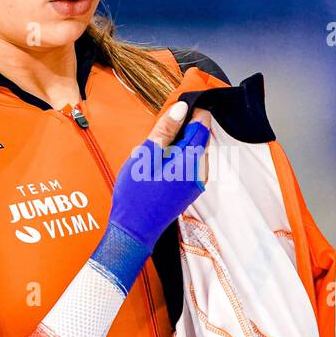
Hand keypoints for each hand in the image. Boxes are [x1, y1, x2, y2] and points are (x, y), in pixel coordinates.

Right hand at [107, 100, 213, 247]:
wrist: (133, 231)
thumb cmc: (135, 196)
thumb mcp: (145, 157)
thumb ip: (164, 131)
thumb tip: (181, 108)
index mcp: (190, 162)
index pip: (202, 128)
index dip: (193, 112)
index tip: (180, 105)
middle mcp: (198, 173)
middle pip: (199, 140)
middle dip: (181, 130)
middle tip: (158, 130)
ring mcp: (195, 184)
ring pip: (192, 152)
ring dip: (176, 145)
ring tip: (151, 151)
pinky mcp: (189, 191)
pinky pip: (188, 166)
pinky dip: (174, 159)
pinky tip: (155, 164)